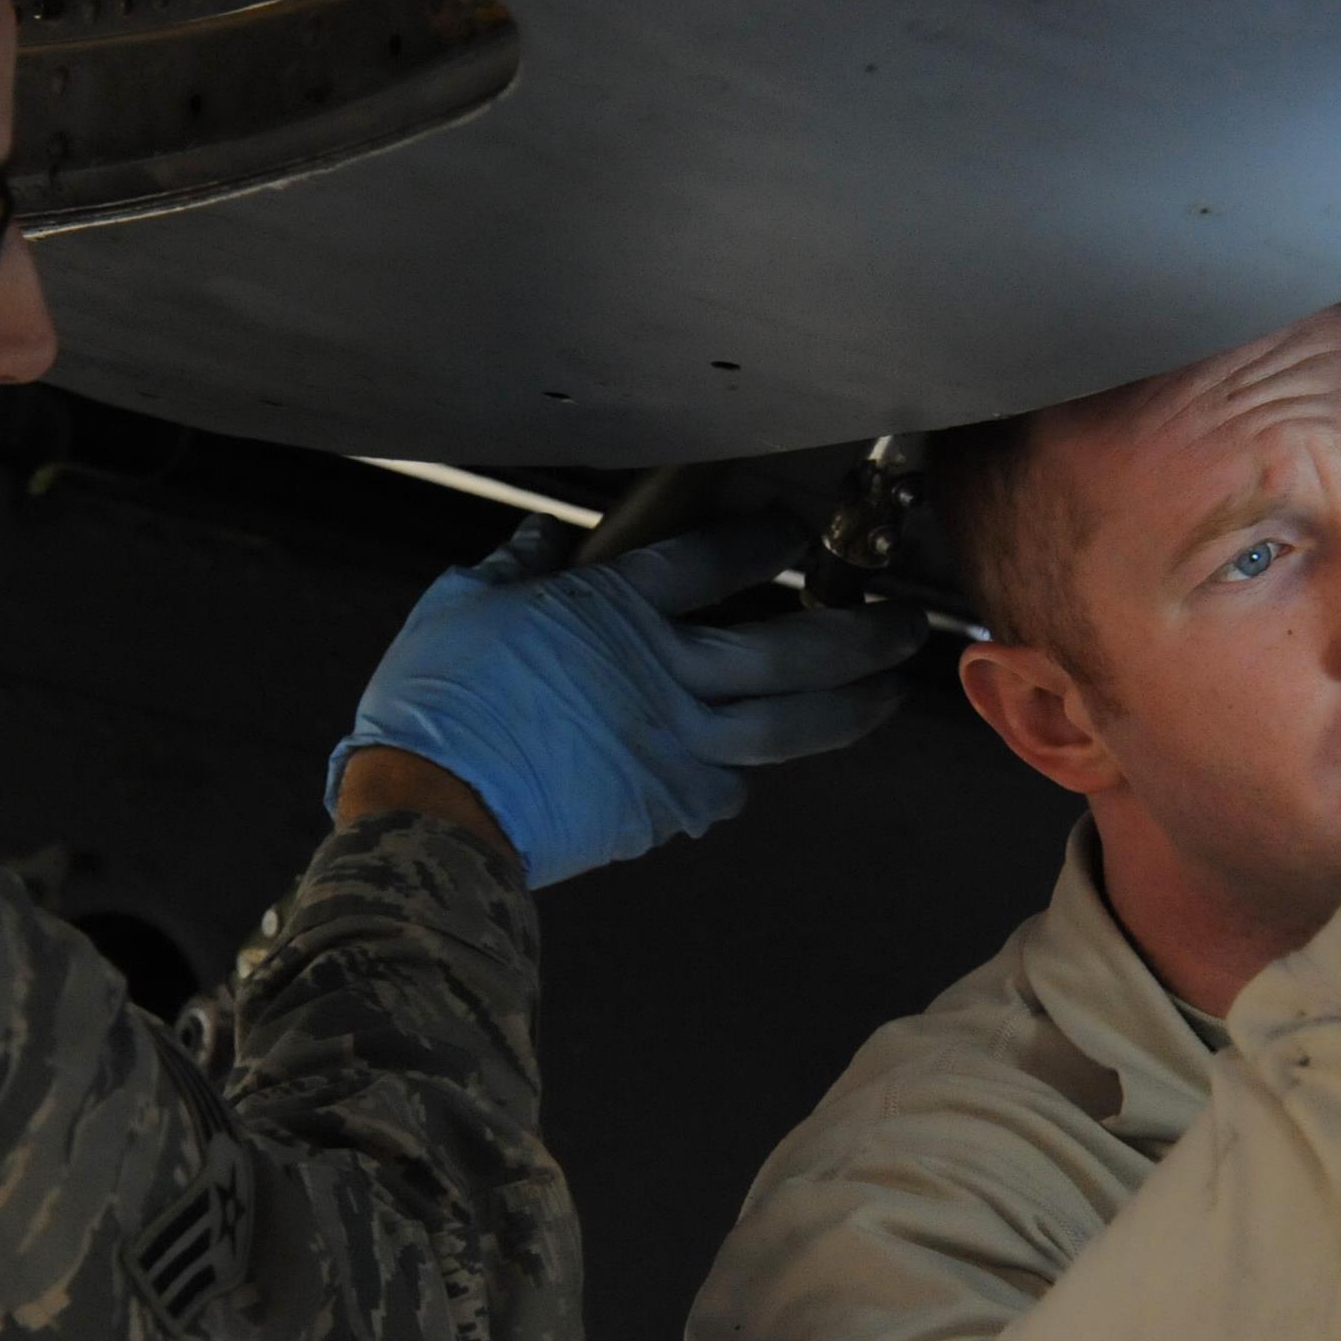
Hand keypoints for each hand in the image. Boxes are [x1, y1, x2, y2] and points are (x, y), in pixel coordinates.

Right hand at [329, 514, 923, 887]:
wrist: (435, 806)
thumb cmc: (437, 701)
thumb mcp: (461, 607)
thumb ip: (514, 568)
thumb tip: (540, 539)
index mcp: (617, 609)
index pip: (715, 558)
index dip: (762, 540)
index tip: (790, 533)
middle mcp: (667, 671)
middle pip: (792, 647)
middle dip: (861, 634)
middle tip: (905, 623)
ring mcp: (676, 745)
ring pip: (789, 726)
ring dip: (850, 709)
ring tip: (887, 694)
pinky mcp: (666, 807)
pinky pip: (727, 789)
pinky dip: (742, 778)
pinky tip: (750, 770)